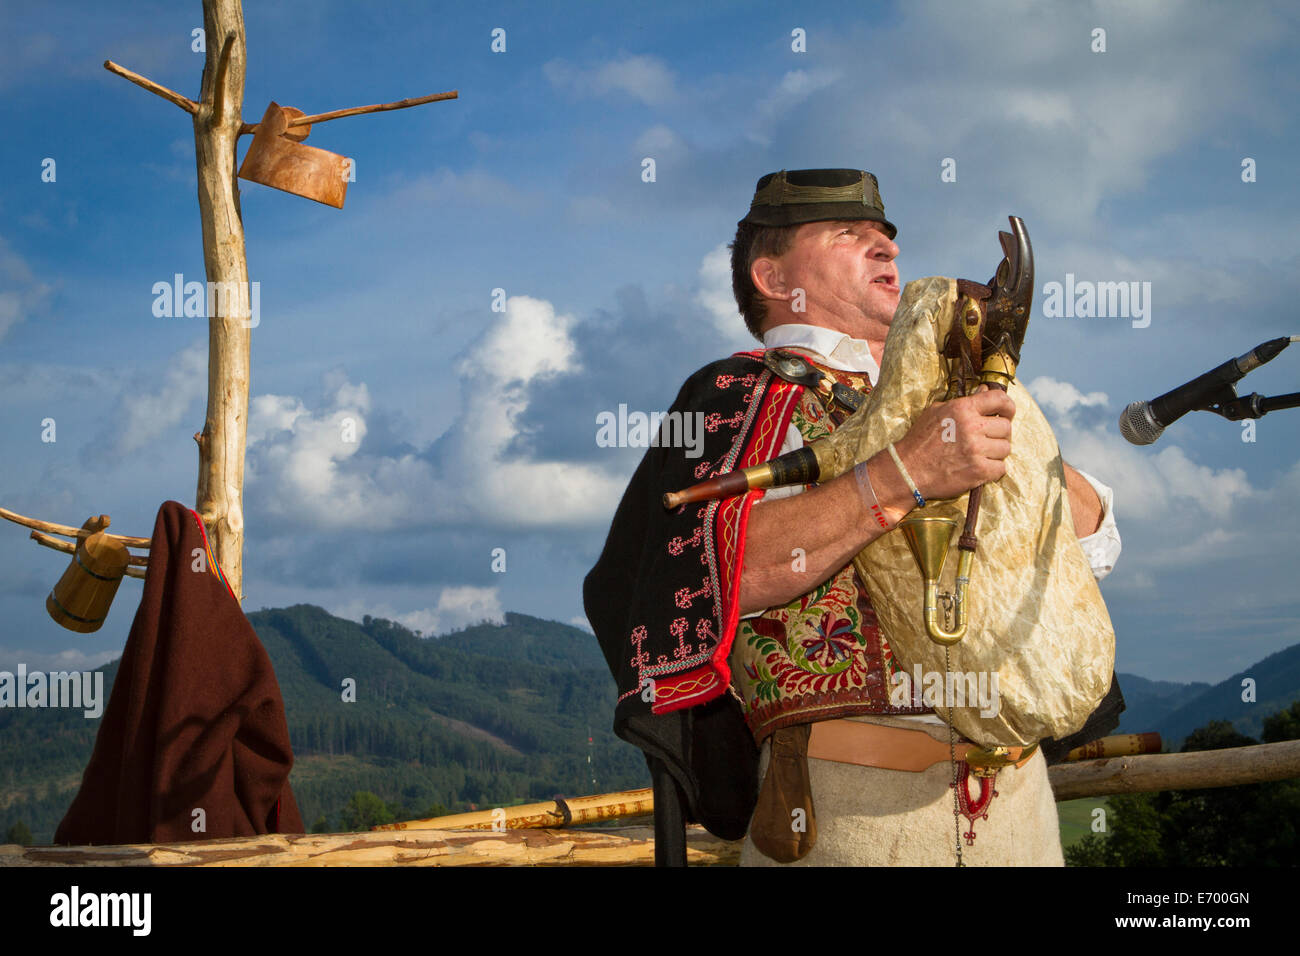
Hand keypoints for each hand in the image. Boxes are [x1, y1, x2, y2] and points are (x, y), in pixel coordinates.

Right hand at [891, 386, 1015, 501]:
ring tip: (981, 454)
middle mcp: (972, 427)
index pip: (999, 399)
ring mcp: (976, 450)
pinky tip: (980, 467)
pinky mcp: (979, 471)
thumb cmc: (920, 441)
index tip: (1007, 413)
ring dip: (996, 452)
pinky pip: (1001, 468)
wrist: (907, 470)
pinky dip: (993, 469)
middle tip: (987, 439)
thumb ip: (963, 402)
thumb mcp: (937, 412)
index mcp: (962, 409)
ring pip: (1005, 448)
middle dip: (998, 433)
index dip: (1008, 406)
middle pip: (1005, 427)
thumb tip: (985, 391)